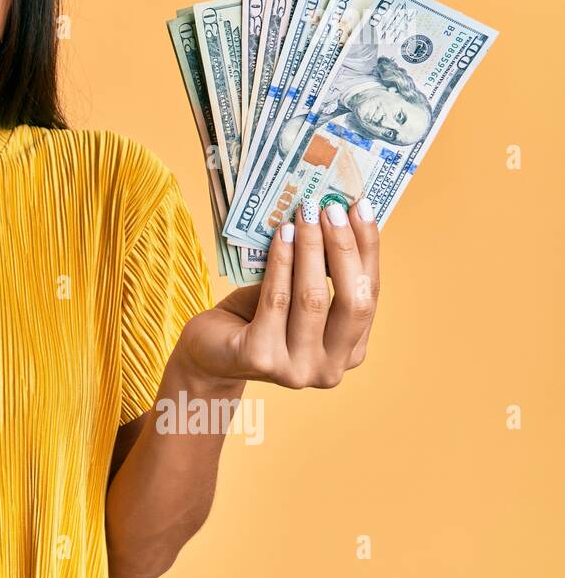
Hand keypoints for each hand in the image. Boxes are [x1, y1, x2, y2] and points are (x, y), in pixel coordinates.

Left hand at [180, 196, 380, 389]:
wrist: (209, 351)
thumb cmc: (256, 317)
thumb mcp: (294, 294)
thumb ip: (318, 272)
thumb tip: (331, 216)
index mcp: (349, 353)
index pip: (369, 296)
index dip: (367, 250)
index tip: (361, 207)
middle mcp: (329, 369)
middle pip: (352, 301)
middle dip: (343, 248)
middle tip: (331, 208)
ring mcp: (297, 370)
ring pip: (313, 299)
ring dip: (310, 249)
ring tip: (303, 214)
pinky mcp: (261, 359)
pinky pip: (277, 300)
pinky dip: (281, 262)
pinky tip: (281, 234)